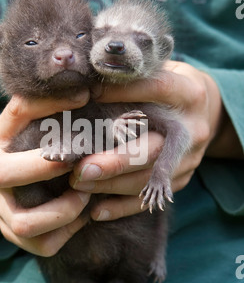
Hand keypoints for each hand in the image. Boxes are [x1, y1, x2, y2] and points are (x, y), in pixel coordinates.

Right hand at [0, 92, 90, 256]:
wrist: (18, 178)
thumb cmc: (36, 144)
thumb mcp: (36, 119)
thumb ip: (51, 103)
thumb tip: (82, 94)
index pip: (17, 114)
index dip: (48, 107)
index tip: (83, 100)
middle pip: (2, 175)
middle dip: (44, 170)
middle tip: (78, 165)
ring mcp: (2, 209)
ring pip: (23, 224)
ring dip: (61, 212)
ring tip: (85, 197)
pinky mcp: (16, 233)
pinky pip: (42, 245)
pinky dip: (67, 233)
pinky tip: (83, 216)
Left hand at [70, 60, 232, 220]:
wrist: (204, 111)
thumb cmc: (169, 89)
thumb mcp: (158, 72)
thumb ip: (132, 78)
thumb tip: (88, 82)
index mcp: (188, 93)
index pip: (156, 90)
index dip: (123, 92)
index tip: (91, 94)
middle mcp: (192, 129)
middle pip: (151, 149)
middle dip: (114, 162)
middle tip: (81, 169)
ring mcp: (190, 159)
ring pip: (147, 179)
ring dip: (110, 185)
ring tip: (77, 184)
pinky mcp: (182, 179)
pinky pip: (151, 198)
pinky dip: (121, 207)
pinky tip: (96, 210)